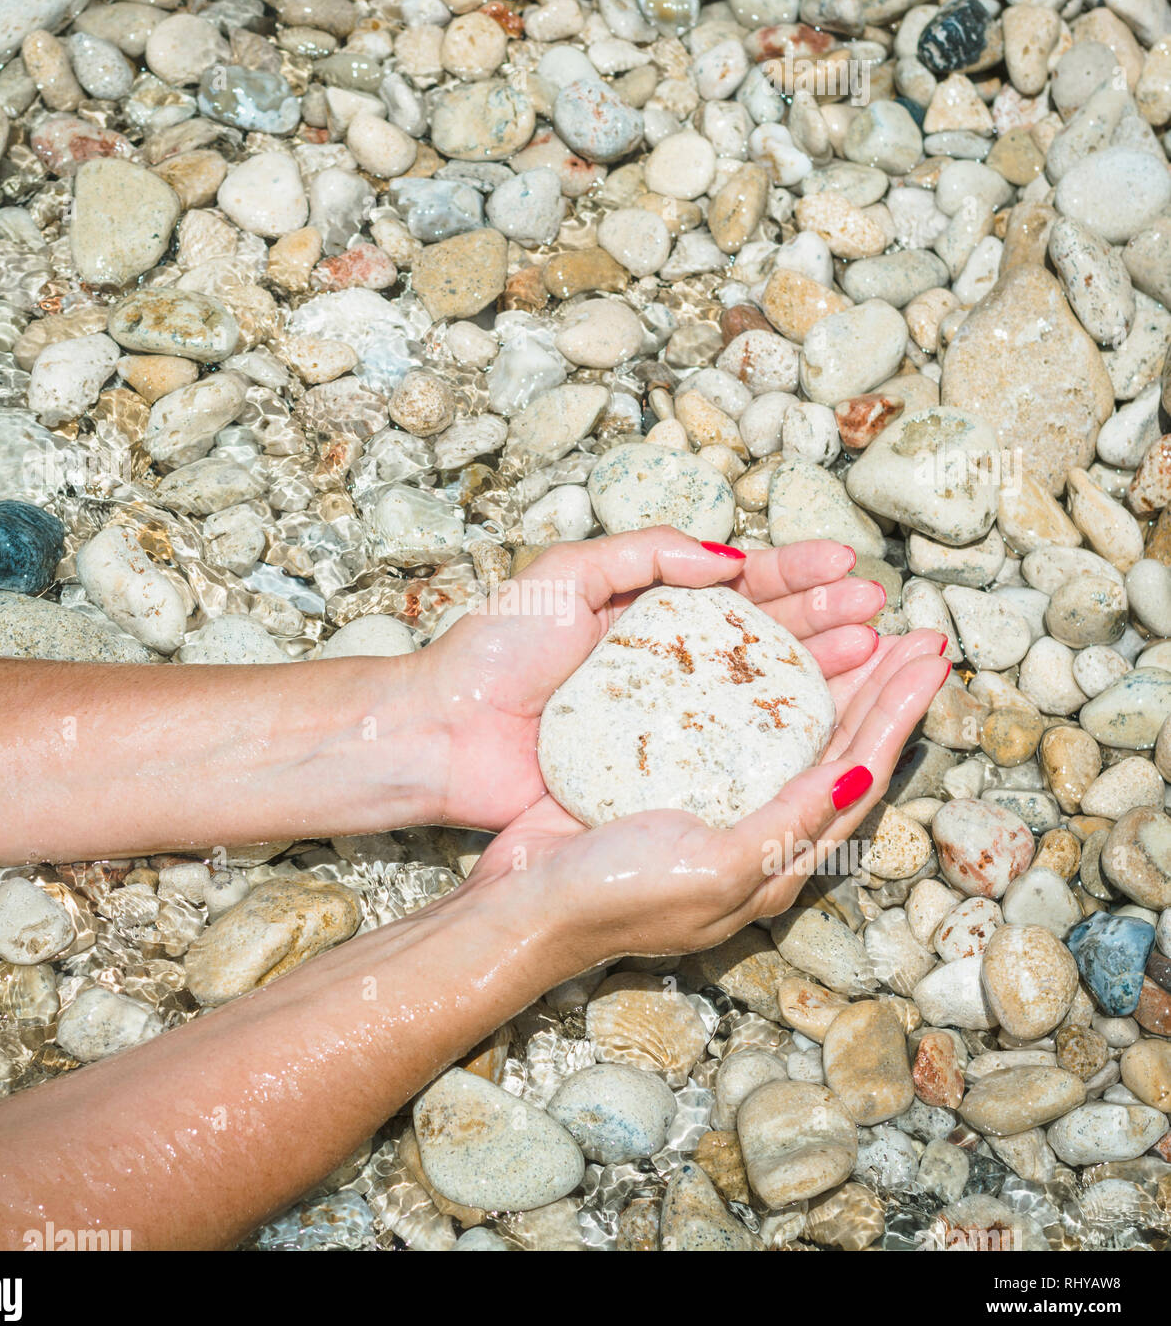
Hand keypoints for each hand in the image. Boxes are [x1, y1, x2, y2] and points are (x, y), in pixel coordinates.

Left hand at [420, 527, 908, 831]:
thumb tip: (730, 560)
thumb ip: (644, 552)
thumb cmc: (494, 649)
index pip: (740, 586)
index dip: (797, 574)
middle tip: (886, 615)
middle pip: (766, 637)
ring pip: (762, 694)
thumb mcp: (565, 574)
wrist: (440, 735)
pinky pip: (731, 755)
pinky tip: (828, 730)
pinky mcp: (658, 772)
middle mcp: (668, 664)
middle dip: (829, 620)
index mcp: (649, 609)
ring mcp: (668, 722)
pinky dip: (781, 742)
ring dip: (823, 674)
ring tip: (878, 657)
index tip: (851, 566)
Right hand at [465, 634, 949, 967]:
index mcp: (780, 860)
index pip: (859, 772)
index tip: (929, 657)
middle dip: (882, 691)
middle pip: (840, 749)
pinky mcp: (678, 782)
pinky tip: (768, 659)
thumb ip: (788, 825)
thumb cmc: (614, 896)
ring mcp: (719, 805)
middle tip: (916, 635)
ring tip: (862, 633)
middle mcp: (761, 832)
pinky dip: (766, 690)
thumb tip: (862, 773)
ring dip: (835, 684)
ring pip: (796, 735)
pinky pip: (739, 728)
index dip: (897, 713)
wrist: (523, 906)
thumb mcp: (714, 867)